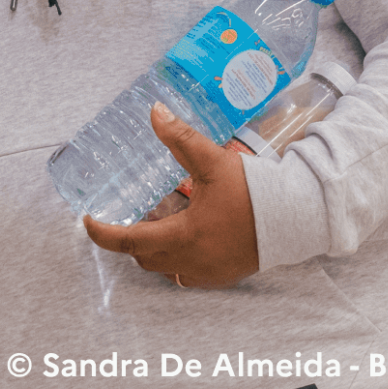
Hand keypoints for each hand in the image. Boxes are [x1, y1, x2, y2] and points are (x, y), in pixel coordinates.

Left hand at [83, 103, 258, 288]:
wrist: (299, 217)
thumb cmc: (256, 192)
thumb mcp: (213, 161)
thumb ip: (181, 138)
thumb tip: (155, 112)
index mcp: (183, 237)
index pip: (128, 242)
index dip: (102, 234)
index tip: (88, 220)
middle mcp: (190, 262)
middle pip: (144, 257)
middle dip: (130, 239)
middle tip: (127, 215)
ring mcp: (207, 273)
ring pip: (164, 268)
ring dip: (153, 249)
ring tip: (156, 221)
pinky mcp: (222, 276)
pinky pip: (186, 273)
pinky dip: (176, 257)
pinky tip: (185, 234)